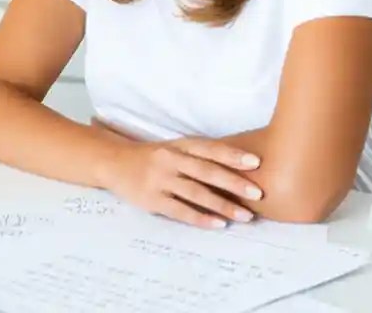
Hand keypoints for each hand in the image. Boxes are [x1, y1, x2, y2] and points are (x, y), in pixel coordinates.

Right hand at [110, 137, 264, 228]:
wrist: (113, 163)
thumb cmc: (152, 157)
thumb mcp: (173, 149)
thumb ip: (199, 157)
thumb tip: (239, 169)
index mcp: (178, 146)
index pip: (208, 149)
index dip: (231, 154)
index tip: (256, 161)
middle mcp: (169, 160)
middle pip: (205, 171)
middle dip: (233, 182)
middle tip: (258, 193)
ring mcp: (159, 180)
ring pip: (196, 193)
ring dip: (222, 205)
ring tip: (245, 216)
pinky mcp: (151, 200)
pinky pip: (180, 211)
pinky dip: (201, 218)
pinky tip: (218, 224)